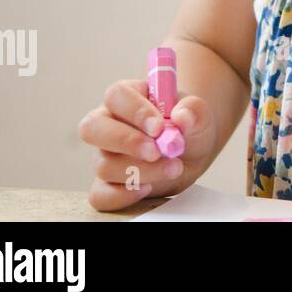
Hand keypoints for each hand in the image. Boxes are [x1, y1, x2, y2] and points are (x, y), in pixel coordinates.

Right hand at [78, 77, 216, 211]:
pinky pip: (100, 195)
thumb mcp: (199, 114)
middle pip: (92, 128)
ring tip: (174, 167)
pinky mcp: (106, 184)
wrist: (190, 153)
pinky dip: (121, 196)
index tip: (159, 127)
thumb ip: (194, 109)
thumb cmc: (188, 127)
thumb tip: (182, 115)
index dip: (135, 111)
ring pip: (104, 164)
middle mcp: (108, 124)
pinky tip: (147, 188)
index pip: (117, 95)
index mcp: (127, 97)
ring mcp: (104, 155)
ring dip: (141, 170)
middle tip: (156, 151)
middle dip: (126, 142)